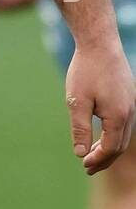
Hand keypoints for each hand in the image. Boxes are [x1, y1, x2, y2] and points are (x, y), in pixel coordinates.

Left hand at [65, 41, 134, 174]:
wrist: (99, 41)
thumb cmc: (86, 70)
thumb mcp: (77, 101)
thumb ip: (80, 129)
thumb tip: (81, 154)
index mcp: (118, 116)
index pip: (111, 148)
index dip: (98, 160)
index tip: (84, 165)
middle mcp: (129, 112)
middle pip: (120, 145)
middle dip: (105, 158)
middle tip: (88, 167)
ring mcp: (131, 104)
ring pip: (123, 134)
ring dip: (109, 147)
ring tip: (93, 154)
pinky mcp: (128, 96)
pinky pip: (124, 122)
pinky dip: (113, 133)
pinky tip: (101, 132)